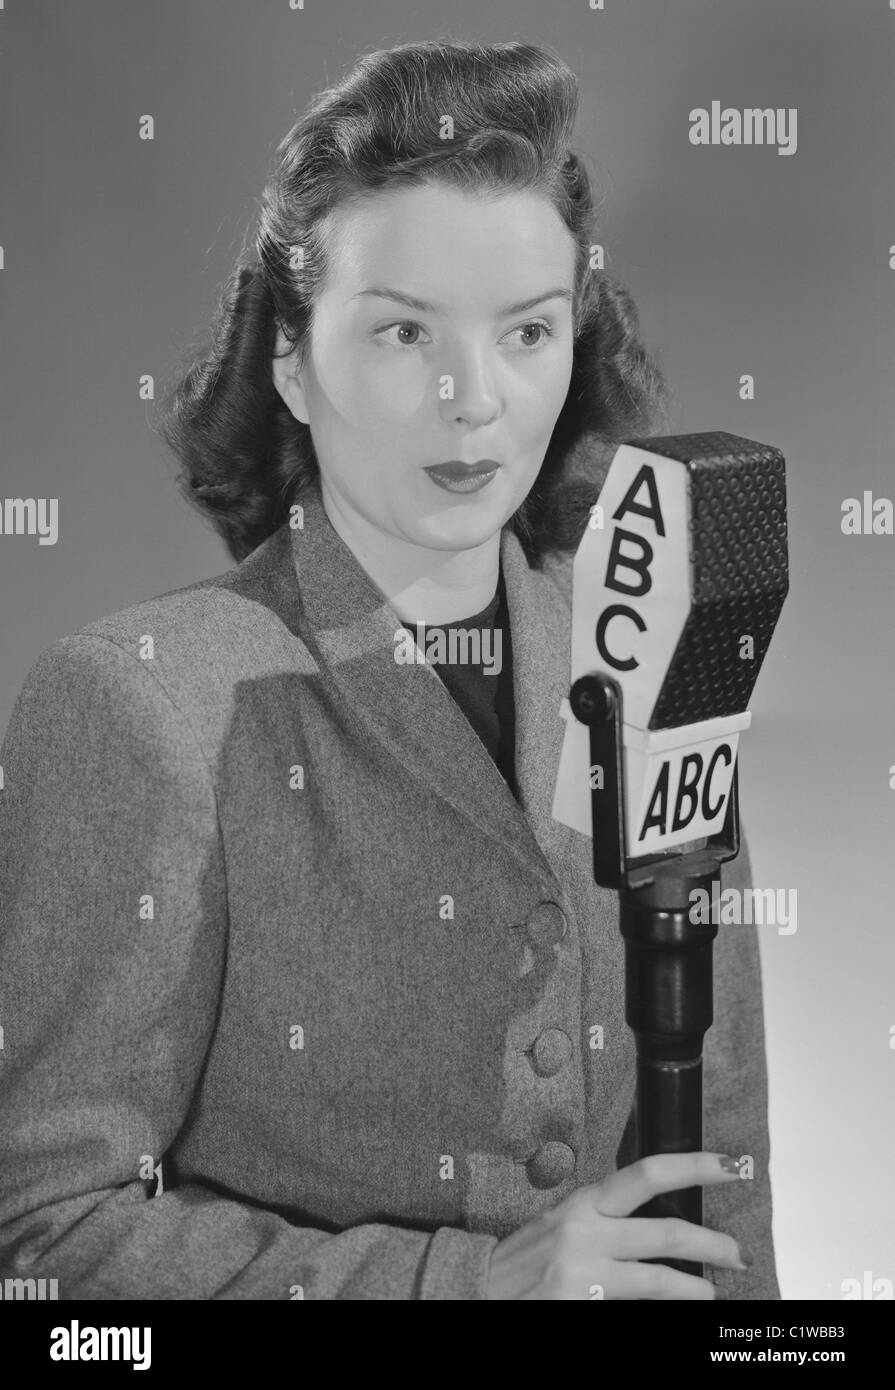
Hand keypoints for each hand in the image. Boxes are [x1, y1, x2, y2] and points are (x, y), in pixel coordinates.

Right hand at [485, 1151, 749, 1299]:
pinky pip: (637, 1302)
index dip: (694, 1165)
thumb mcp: (564, 1227)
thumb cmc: (523, 1262)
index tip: (729, 1164)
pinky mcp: (581, 1300)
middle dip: (712, 1242)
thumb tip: (656, 1225)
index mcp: (585, 1201)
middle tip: (737, 1251)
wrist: (476, 1289)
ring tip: (712, 1291)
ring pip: (660, 1276)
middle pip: (667, 1229)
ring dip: (696, 1286)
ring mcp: (585, 1268)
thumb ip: (605, 1223)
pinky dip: (665, 1304)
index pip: (647, 1173)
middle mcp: (587, 1229)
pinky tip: (678, 1307)